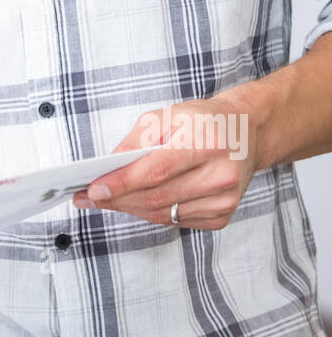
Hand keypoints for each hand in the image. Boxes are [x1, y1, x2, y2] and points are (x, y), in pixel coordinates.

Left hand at [72, 95, 258, 229]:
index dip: (122, 183)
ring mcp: (225, 199)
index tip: (93, 189)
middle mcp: (221, 174)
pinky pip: (176, 220)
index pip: (157, 171)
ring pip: (164, 214)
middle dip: (119, 198)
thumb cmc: (201, 120)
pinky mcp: (222, 216)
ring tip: (109, 199)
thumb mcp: (164, 116)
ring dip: (131, 208)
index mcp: (207, 142)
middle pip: (158, 197)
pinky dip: (152, 213)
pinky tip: (137, 202)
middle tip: (91, 196)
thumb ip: (134, 142)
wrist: (244, 132)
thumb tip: (107, 170)